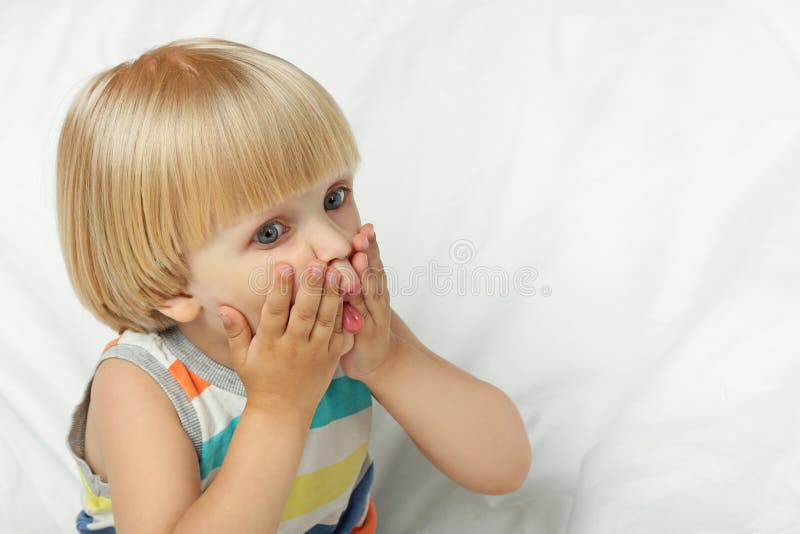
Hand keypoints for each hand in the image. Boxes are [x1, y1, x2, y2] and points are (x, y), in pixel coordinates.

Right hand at [217, 260, 346, 415]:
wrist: (283, 411)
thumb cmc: (260, 381)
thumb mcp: (241, 358)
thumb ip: (235, 331)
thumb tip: (224, 307)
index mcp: (271, 343)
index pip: (275, 312)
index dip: (279, 289)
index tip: (283, 266)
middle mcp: (295, 346)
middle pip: (305, 312)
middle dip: (312, 286)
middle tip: (318, 263)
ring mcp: (316, 352)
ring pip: (326, 319)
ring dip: (332, 294)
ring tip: (337, 271)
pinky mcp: (332, 357)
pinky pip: (340, 333)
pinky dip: (344, 313)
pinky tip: (348, 293)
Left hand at [340, 223, 399, 380]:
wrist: (376, 359)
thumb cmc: (359, 325)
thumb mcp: (353, 299)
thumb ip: (347, 279)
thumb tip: (333, 255)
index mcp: (372, 287)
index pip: (372, 261)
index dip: (370, 244)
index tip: (366, 226)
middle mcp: (377, 298)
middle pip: (374, 271)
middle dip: (370, 253)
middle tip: (363, 234)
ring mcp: (376, 315)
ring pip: (372, 292)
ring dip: (366, 275)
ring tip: (360, 258)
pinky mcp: (370, 333)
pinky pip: (363, 317)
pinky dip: (360, 306)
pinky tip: (353, 295)